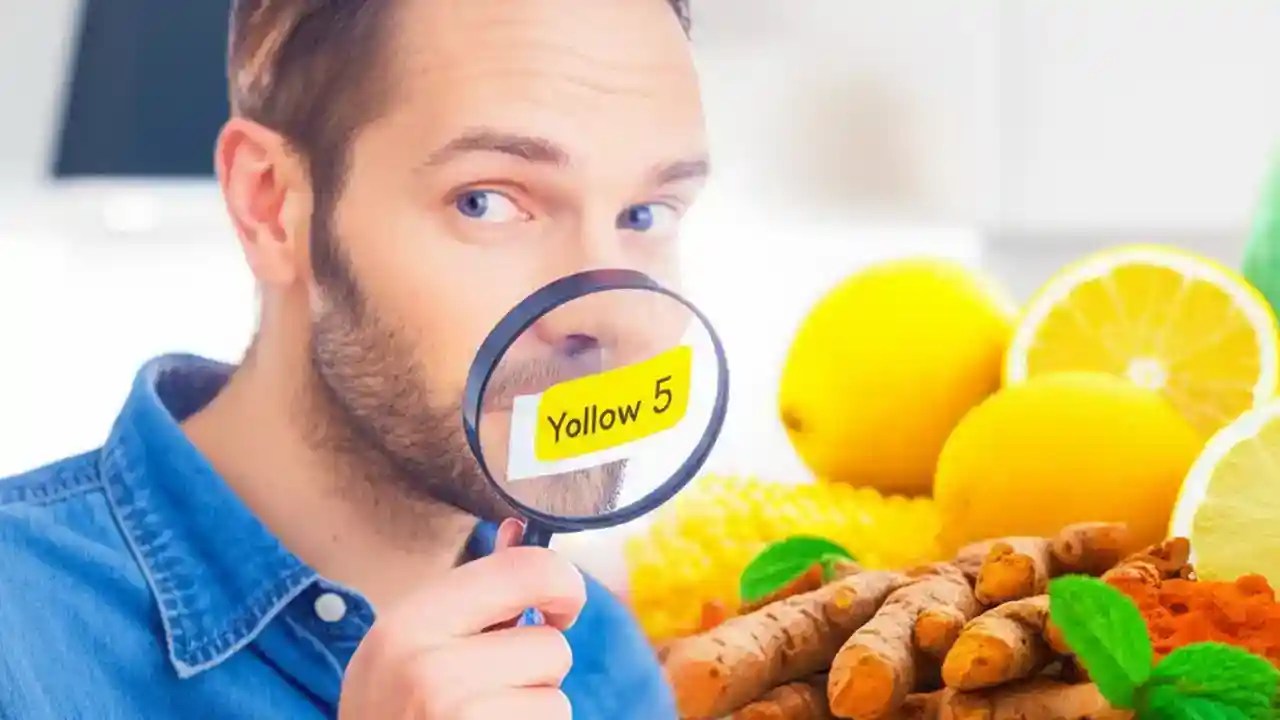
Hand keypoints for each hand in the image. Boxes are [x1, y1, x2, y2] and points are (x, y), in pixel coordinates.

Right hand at [338, 528, 585, 718]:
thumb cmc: (394, 704)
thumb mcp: (413, 639)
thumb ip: (472, 590)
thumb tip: (516, 530)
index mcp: (412, 623)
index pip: (526, 571)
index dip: (565, 583)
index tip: (561, 607)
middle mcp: (431, 672)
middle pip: (552, 646)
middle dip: (538, 667)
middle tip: (496, 683)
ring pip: (558, 700)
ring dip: (534, 709)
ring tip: (483, 716)